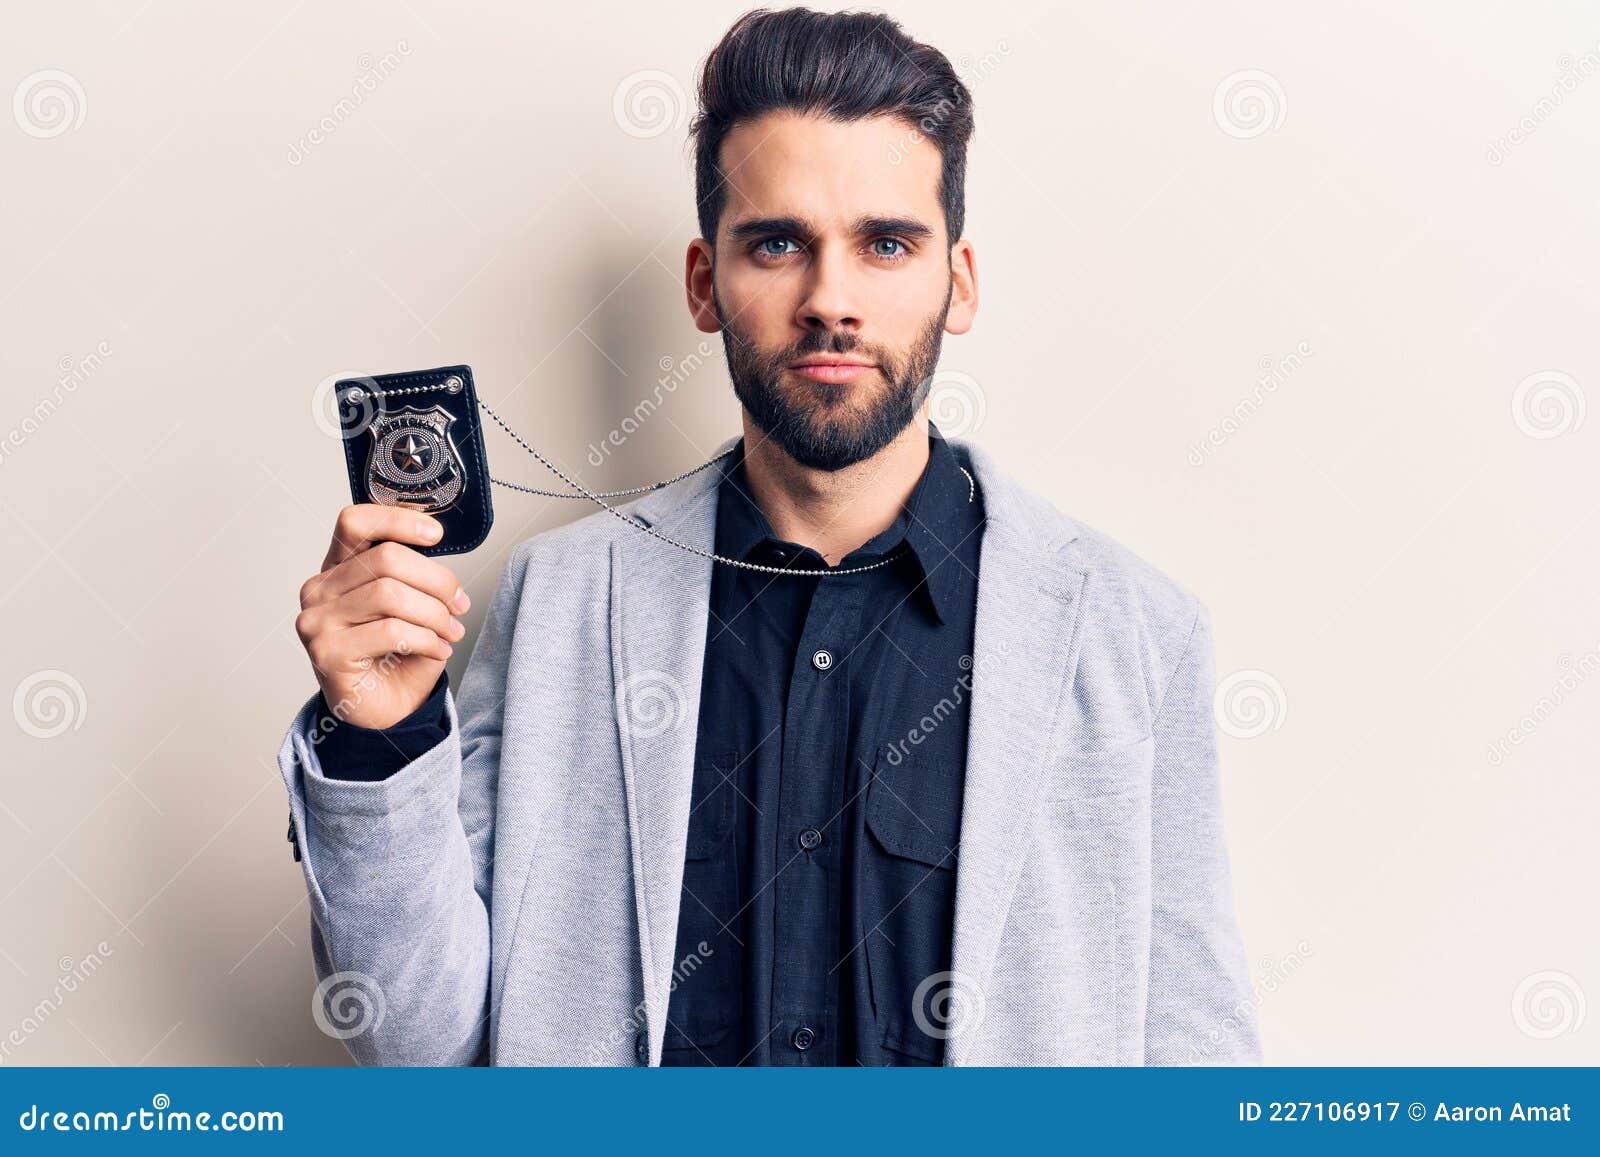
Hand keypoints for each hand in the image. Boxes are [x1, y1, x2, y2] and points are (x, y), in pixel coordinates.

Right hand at [295, 504, 470, 729]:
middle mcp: (319, 590)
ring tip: (451, 631)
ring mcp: (316, 621)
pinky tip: (437, 649)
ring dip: (434, 614)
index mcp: (338, 568)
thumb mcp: (411, 604)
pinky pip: (389, 631)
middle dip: (436, 581)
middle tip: (459, 604)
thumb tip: (439, 553)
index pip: (354, 523)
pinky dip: (425, 639)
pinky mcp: (326, 652)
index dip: (397, 520)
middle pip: (386, 559)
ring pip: (390, 594)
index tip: (435, 535)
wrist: (385, 709)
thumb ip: (413, 574)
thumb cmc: (397, 655)